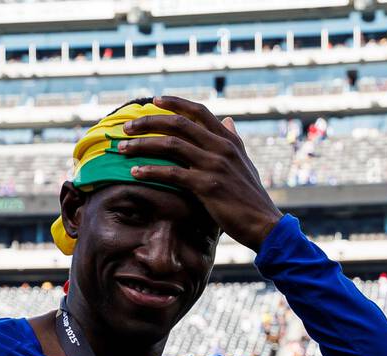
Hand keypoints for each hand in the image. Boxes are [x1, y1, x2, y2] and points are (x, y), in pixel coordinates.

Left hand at [118, 95, 283, 251]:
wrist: (264, 224)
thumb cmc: (251, 196)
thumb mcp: (245, 162)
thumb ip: (233, 140)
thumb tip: (227, 121)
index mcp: (228, 139)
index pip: (199, 111)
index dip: (175, 103)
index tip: (154, 100)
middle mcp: (221, 147)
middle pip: (178, 123)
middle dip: (149, 122)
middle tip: (127, 127)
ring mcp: (214, 165)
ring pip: (171, 145)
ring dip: (142, 145)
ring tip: (122, 149)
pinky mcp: (207, 185)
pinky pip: (172, 173)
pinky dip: (151, 171)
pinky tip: (135, 172)